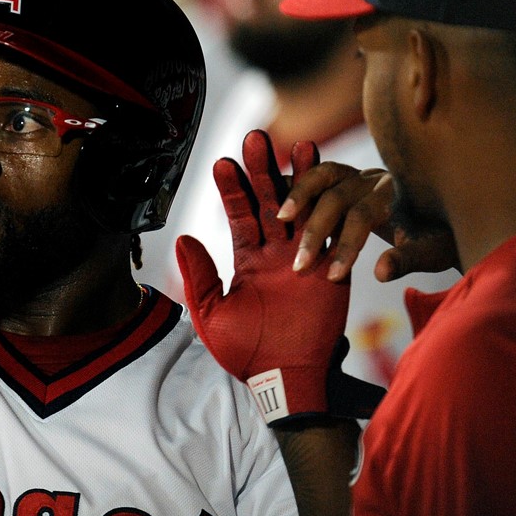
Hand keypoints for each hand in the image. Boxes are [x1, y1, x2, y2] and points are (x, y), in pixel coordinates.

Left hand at [175, 132, 378, 425]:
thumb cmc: (246, 353)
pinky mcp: (329, 268)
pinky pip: (331, 234)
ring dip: (301, 179)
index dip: (232, 189)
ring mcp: (303, 258)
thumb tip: (182, 239)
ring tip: (300, 145)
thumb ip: (199, 276)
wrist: (285, 379)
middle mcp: (274, 253)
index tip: (223, 162)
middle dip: (264, 170)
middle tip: (257, 136)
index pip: (239, 215)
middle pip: (270, 202)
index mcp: (246, 261)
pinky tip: (333, 183)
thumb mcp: (212, 315)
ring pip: (303, 210)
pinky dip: (331, 210)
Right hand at [277, 162, 459, 281]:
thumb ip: (407, 259)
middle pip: (336, 198)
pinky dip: (296, 185)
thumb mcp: (433, 251)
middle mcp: (375, 179)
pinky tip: (276, 200)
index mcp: (396, 196)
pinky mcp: (345, 177)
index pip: (363, 217)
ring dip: (298, 195)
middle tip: (299, 266)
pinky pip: (316, 176)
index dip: (346, 246)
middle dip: (315, 232)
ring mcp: (358, 174)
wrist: (447, 210)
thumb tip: (380, 272)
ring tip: (280, 218)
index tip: (332, 276)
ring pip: (323, 175)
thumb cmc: (439, 236)